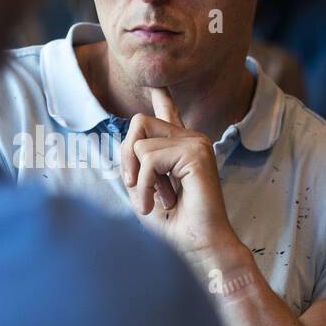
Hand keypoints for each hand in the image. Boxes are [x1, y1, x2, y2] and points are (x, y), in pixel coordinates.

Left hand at [120, 88, 242, 259]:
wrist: (198, 246)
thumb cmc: (173, 224)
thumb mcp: (143, 188)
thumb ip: (135, 162)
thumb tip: (131, 142)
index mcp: (179, 146)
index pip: (168, 110)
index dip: (161, 94)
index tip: (156, 80)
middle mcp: (190, 138)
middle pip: (138, 123)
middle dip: (127, 157)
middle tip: (139, 187)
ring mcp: (195, 142)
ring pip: (140, 142)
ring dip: (140, 178)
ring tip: (159, 199)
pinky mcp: (195, 152)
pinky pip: (149, 157)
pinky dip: (147, 184)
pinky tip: (162, 201)